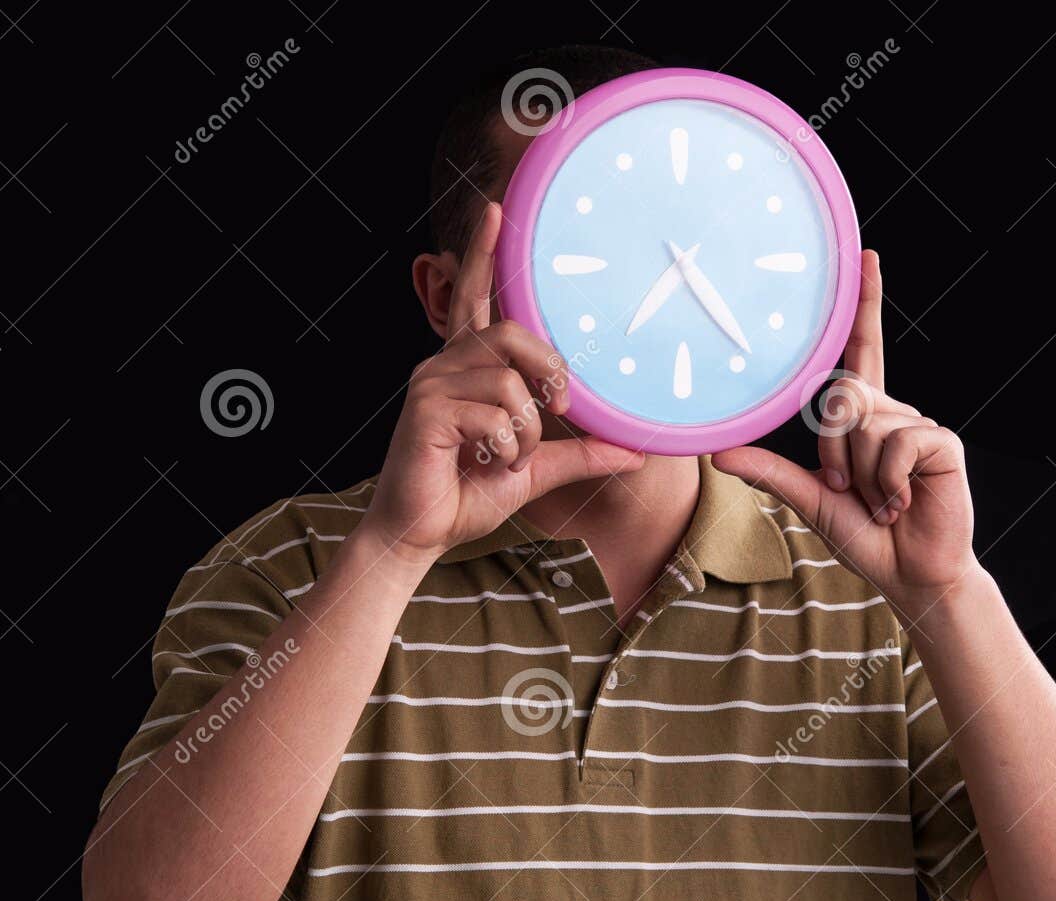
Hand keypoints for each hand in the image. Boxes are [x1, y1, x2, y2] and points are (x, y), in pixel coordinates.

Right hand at [362, 203, 643, 568]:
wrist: (420, 535)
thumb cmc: (468, 495)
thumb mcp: (536, 470)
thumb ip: (580, 453)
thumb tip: (635, 450)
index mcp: (466, 368)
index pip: (474, 299)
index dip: (483, 254)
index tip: (495, 210)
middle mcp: (443, 365)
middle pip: (512, 332)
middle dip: (548, 373)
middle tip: (556, 413)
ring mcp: (431, 385)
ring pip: (509, 382)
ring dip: (527, 431)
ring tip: (508, 457)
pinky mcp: (426, 412)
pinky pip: (494, 415)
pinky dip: (506, 448)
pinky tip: (487, 465)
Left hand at [713, 250, 976, 618]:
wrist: (909, 574)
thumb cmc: (864, 534)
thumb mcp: (809, 499)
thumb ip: (769, 471)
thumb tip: (715, 452)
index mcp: (865, 416)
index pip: (860, 351)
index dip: (864, 306)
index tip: (867, 257)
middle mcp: (893, 410)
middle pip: (843, 398)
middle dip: (836, 452)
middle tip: (852, 491)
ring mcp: (919, 424)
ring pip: (865, 425)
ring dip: (864, 475)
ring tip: (884, 501)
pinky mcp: (941, 442)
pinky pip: (896, 444)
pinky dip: (889, 482)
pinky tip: (903, 502)